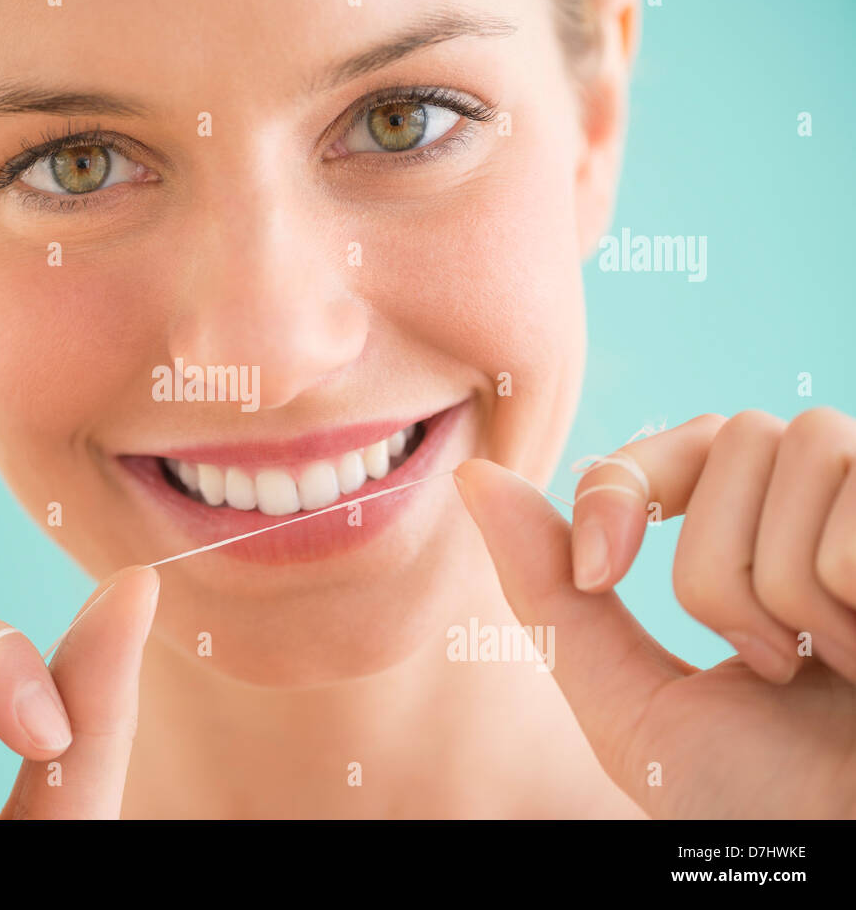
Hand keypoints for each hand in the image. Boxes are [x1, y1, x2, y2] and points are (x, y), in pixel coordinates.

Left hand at [454, 409, 855, 817]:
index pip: (687, 433)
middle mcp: (841, 508)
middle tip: (766, 664)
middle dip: (718, 570)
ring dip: (788, 589)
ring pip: (803, 444)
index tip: (597, 574)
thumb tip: (472, 474)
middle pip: (739, 433)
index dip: (623, 486)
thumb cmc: (755, 801)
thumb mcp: (627, 695)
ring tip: (831, 667)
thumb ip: (552, 589)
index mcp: (771, 539)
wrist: (844, 857)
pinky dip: (849, 595)